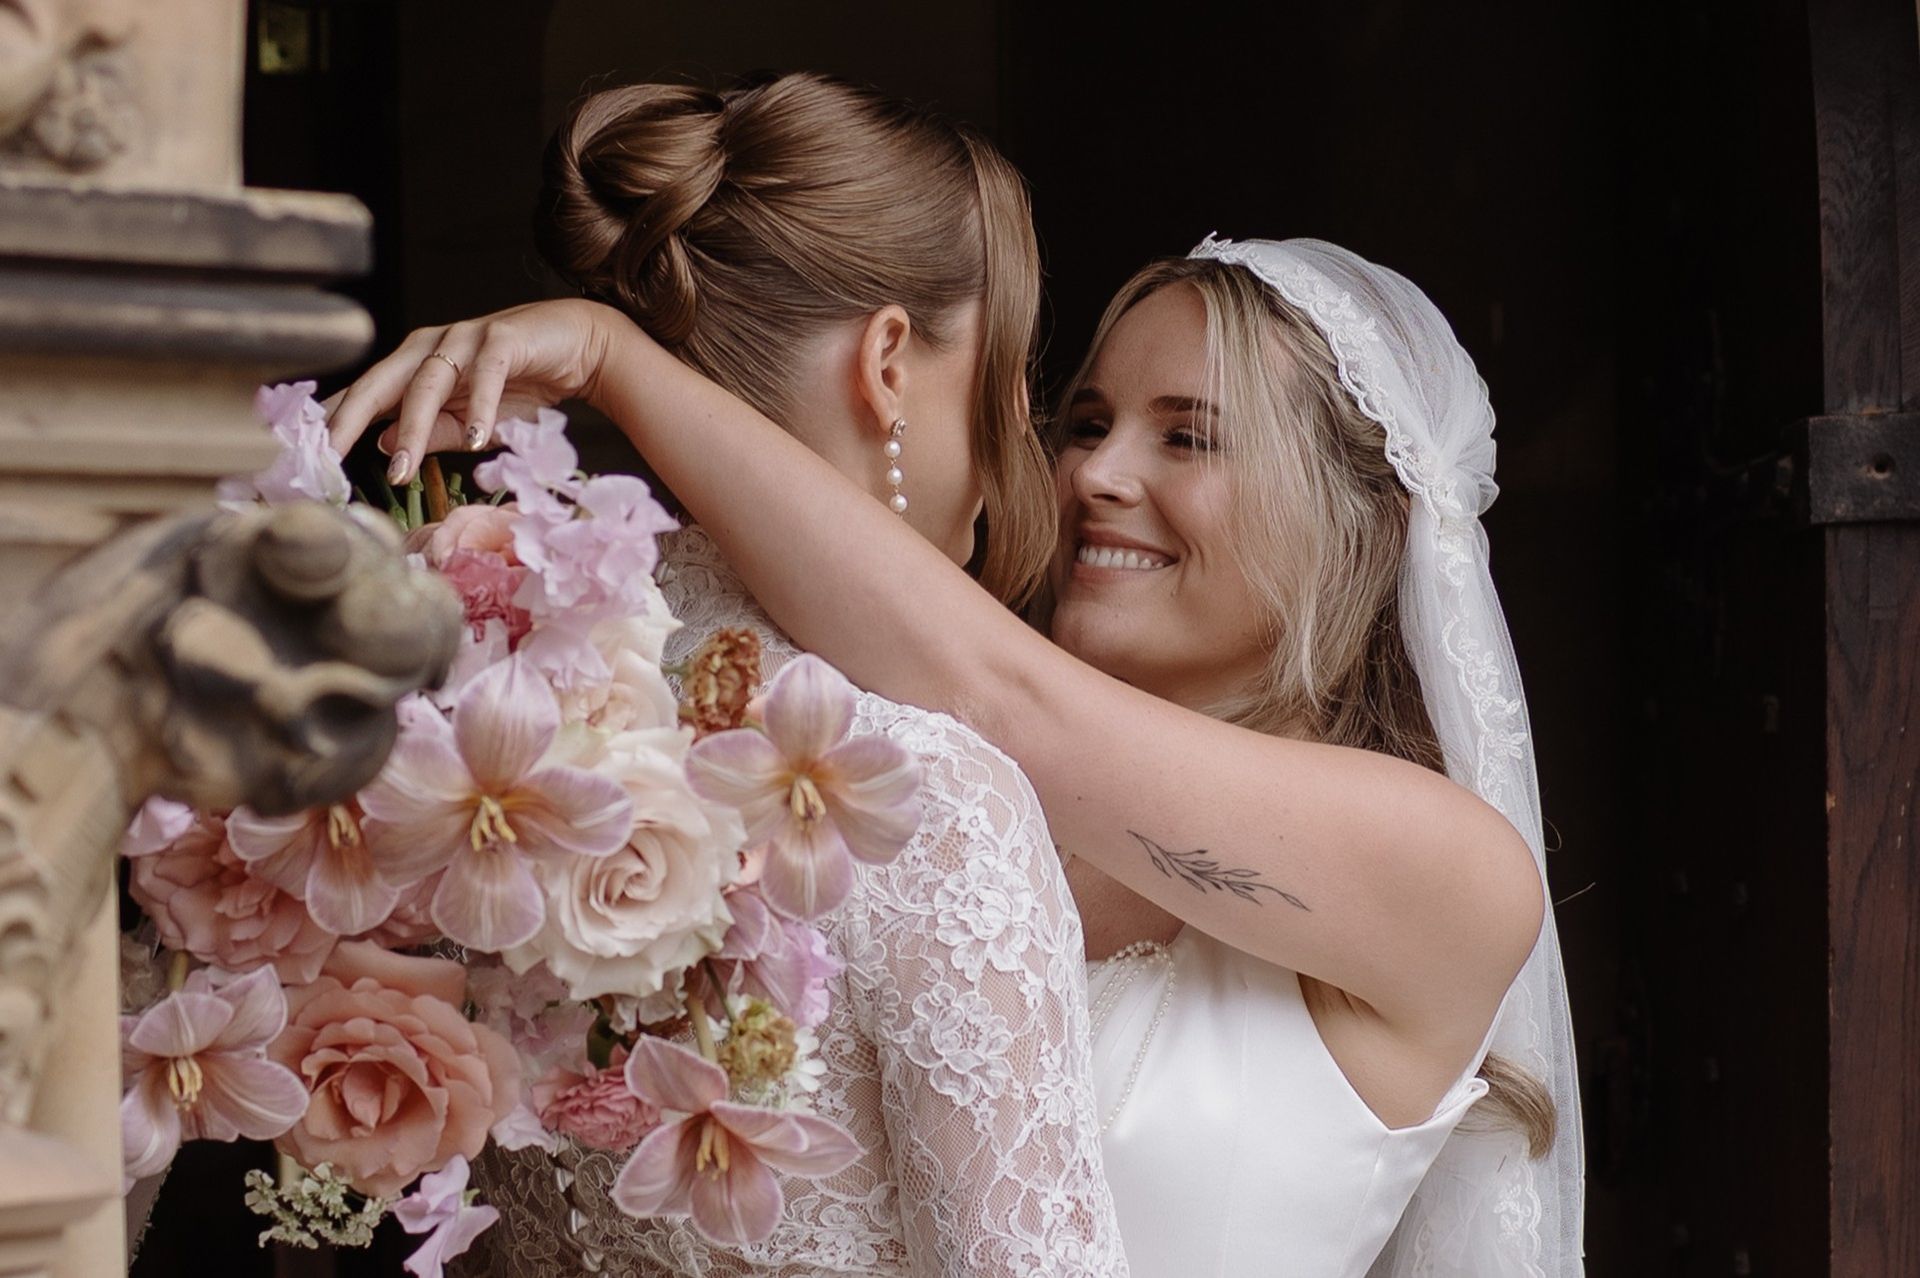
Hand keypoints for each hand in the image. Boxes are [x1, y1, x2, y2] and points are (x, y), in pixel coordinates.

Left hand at [324, 298, 625, 483]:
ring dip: (412, 428)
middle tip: (328, 458)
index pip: (364, 395)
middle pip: (379, 383)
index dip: (334, 422)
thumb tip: (380, 446)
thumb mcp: (472, 424)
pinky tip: (475, 440)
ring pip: (426, 383)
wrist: (580, 347)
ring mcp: (466, 338)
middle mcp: (430, 346)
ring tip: (401, 468)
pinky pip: (486, 376)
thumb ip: (431, 432)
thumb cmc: (523, 386)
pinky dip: (480, 408)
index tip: (304, 456)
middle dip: (349, 420)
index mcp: (414, 365)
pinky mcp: (504, 339)